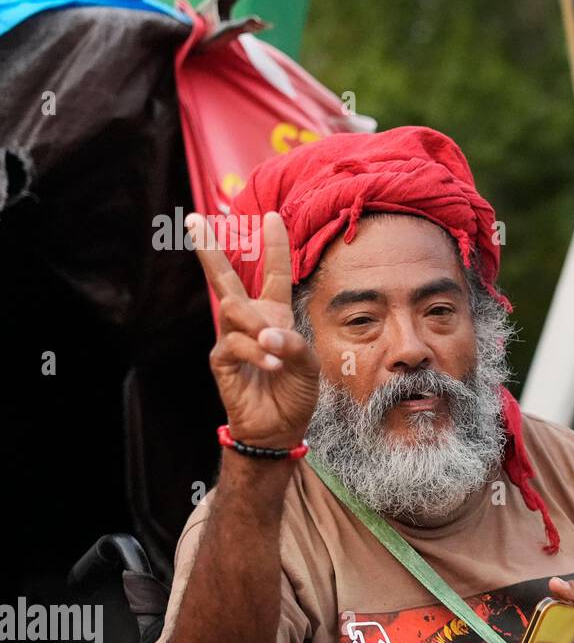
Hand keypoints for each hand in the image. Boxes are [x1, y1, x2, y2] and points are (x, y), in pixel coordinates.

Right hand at [190, 211, 319, 448]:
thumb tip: (266, 333)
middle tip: (195, 219)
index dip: (274, 246)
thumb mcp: (309, 365)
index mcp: (274, 314)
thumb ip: (293, 343)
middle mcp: (250, 320)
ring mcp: (231, 337)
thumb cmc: (295, 392)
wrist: (279, 426)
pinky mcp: (221, 358)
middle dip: (210, 249)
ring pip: (234, 311)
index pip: (274, 274)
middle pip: (225, 279)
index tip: (272, 216)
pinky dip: (257, 353)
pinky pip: (235, 344)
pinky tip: (272, 367)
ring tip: (275, 348)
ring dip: (257, 327)